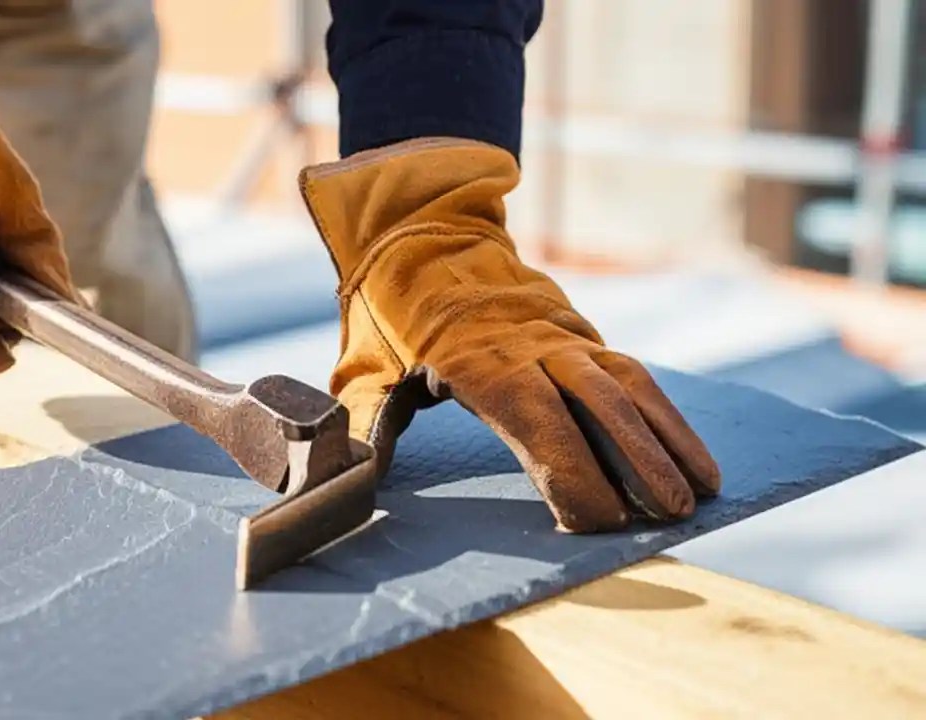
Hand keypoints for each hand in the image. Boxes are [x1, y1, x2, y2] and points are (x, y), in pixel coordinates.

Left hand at [300, 138, 720, 531]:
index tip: (594, 520)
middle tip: (667, 518)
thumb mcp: (364, 369)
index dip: (569, 470)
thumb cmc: (388, 318)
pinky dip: (668, 416)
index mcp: (477, 360)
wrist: (422, 241)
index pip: (534, 420)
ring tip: (702, 493)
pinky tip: (694, 457)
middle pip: (596, 403)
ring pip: (628, 386)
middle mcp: (532, 346)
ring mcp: (564, 337)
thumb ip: (366, 424)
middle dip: (637, 461)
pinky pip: (635, 376)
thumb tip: (351, 478)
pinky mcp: (584, 337)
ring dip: (668, 439)